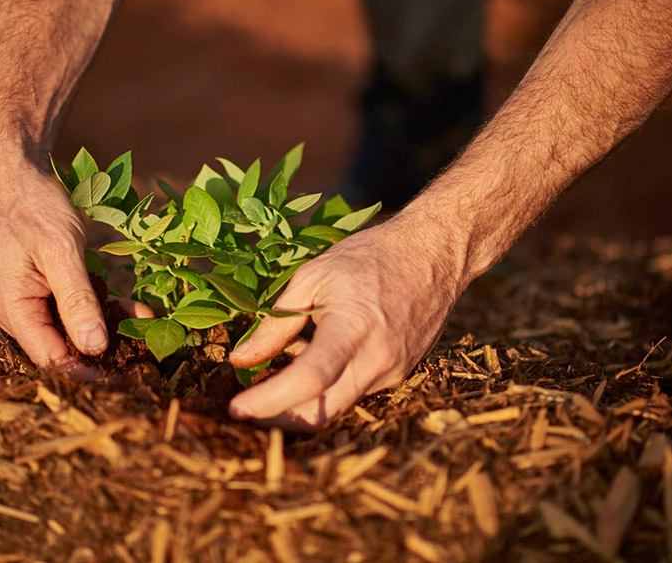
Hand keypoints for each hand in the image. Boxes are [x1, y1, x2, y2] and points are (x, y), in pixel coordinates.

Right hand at [0, 156, 150, 377]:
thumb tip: (94, 348)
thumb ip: (76, 300)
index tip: (127, 377)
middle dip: (103, 352)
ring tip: (147, 329)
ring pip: (70, 326)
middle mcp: (16, 311)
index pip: (52, 359)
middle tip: (145, 359)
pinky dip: (101, 305)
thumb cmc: (31, 204)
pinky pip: (71, 305)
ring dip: (108, 328)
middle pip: (61, 347)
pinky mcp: (40, 283)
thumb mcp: (60, 251)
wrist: (10, 167)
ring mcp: (27, 297)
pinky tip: (134, 308)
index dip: (89, 372)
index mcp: (13, 309)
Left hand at [227, 213, 464, 430]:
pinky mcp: (400, 375)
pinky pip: (354, 393)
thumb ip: (276, 323)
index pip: (308, 380)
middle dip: (277, 418)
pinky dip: (327, 387)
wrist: (435, 253)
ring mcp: (394, 372)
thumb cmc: (370, 257)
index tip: (236, 409)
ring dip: (300, 401)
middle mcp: (379, 360)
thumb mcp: (313, 277)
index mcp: (354, 328)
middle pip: (321, 413)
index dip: (268, 401)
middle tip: (244, 408)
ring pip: (337, 407)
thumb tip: (240, 360)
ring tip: (279, 368)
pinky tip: (315, 356)